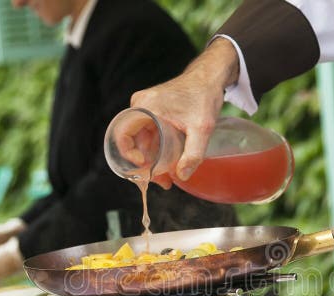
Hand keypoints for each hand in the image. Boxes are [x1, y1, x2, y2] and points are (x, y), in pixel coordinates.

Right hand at [130, 37, 239, 186]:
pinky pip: (147, 134)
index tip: (146, 168)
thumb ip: (193, 154)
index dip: (129, 156)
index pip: (123, 135)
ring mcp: (145, 107)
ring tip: (167, 177)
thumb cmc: (205, 97)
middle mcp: (140, 105)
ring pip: (140, 140)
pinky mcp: (153, 111)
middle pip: (132, 141)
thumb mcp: (202, 128)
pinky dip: (155, 149)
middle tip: (162, 181)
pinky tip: (167, 163)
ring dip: (151, 159)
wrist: (210, 77)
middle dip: (145, 165)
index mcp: (144, 106)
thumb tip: (182, 176)